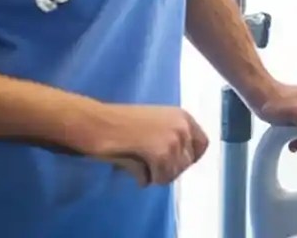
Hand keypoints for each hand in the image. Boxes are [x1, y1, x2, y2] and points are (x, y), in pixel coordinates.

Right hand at [87, 104, 208, 185]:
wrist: (94, 122)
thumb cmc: (118, 124)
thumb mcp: (154, 124)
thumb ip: (170, 139)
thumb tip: (178, 165)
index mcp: (183, 116)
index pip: (202, 146)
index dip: (186, 158)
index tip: (171, 164)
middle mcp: (183, 126)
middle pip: (186, 163)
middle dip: (168, 169)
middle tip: (148, 167)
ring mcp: (174, 139)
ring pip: (174, 173)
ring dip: (156, 175)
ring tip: (138, 165)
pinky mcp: (161, 152)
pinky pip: (160, 178)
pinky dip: (145, 179)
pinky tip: (133, 169)